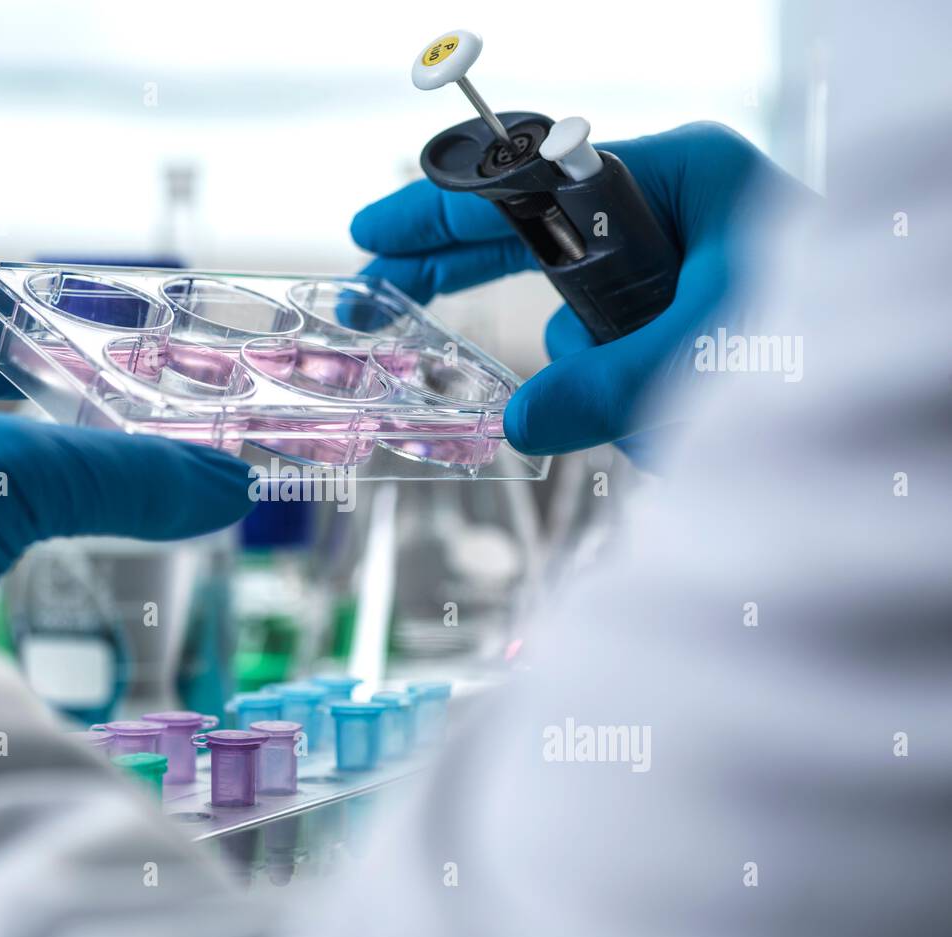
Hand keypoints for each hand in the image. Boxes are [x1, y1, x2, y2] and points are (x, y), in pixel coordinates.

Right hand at [351, 123, 811, 457]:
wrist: (911, 400)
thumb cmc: (834, 343)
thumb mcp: (710, 356)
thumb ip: (605, 386)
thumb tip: (517, 423)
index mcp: (678, 178)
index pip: (527, 181)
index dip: (442, 207)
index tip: (374, 230)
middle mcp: (671, 214)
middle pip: (529, 233)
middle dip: (458, 270)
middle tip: (376, 293)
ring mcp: (676, 270)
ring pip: (582, 324)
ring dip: (596, 378)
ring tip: (655, 414)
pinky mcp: (683, 322)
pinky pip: (618, 361)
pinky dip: (627, 401)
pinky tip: (671, 424)